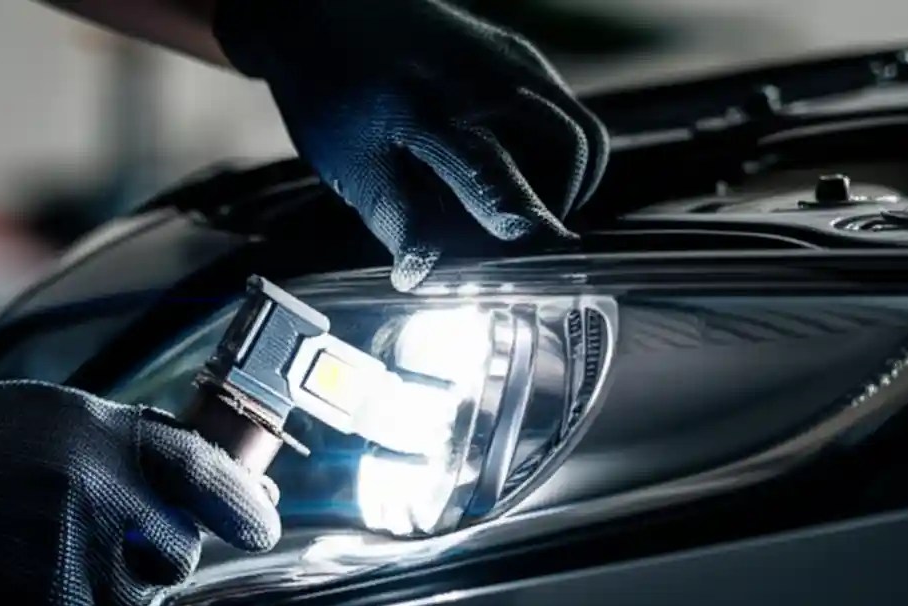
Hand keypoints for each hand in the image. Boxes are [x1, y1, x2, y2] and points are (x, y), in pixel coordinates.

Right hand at [0, 363, 280, 605]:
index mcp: (112, 437)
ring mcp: (76, 549)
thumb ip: (133, 443)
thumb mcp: (60, 414)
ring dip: (108, 586)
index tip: (261, 527)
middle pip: (179, 552)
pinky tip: (26, 579)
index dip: (243, 504)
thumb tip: (208, 479)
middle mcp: (104, 491)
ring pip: (135, 597)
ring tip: (50, 551)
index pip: (207, 473)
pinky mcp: (44, 601)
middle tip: (108, 537)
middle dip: (156, 553)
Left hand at [215, 0, 608, 290]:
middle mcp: (480, 81)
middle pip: (564, 149)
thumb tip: (425, 277)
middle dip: (556, 204)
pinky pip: (564, 108)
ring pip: (577, 130)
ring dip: (567, 179)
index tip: (547, 253)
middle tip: (526, 240)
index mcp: (427, 115)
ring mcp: (507, 60)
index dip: (522, 221)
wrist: (329, 14)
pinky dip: (558, 151)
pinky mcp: (518, 53)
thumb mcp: (352, 169)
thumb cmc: (334, 95)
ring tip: (527, 208)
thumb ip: (399, 222)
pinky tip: (522, 170)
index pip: (491, 176)